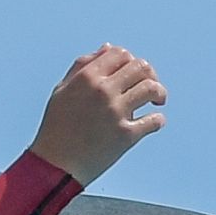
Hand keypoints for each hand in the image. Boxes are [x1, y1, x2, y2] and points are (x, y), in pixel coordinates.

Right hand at [29, 44, 166, 181]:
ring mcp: (116, 113)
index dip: (130, 61)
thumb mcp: (63, 90)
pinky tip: (154, 121)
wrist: (56, 165)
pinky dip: (158, 120)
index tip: (132, 73)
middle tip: (150, 87)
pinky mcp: (126, 136)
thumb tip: (108, 49)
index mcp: (87, 77)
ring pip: (151, 88)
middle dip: (149, 74)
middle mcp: (103, 91)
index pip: (120, 54)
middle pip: (140, 67)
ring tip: (158, 101)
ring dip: (159, 92)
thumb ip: (83, 66)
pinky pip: (154, 121)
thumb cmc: (57, 127)